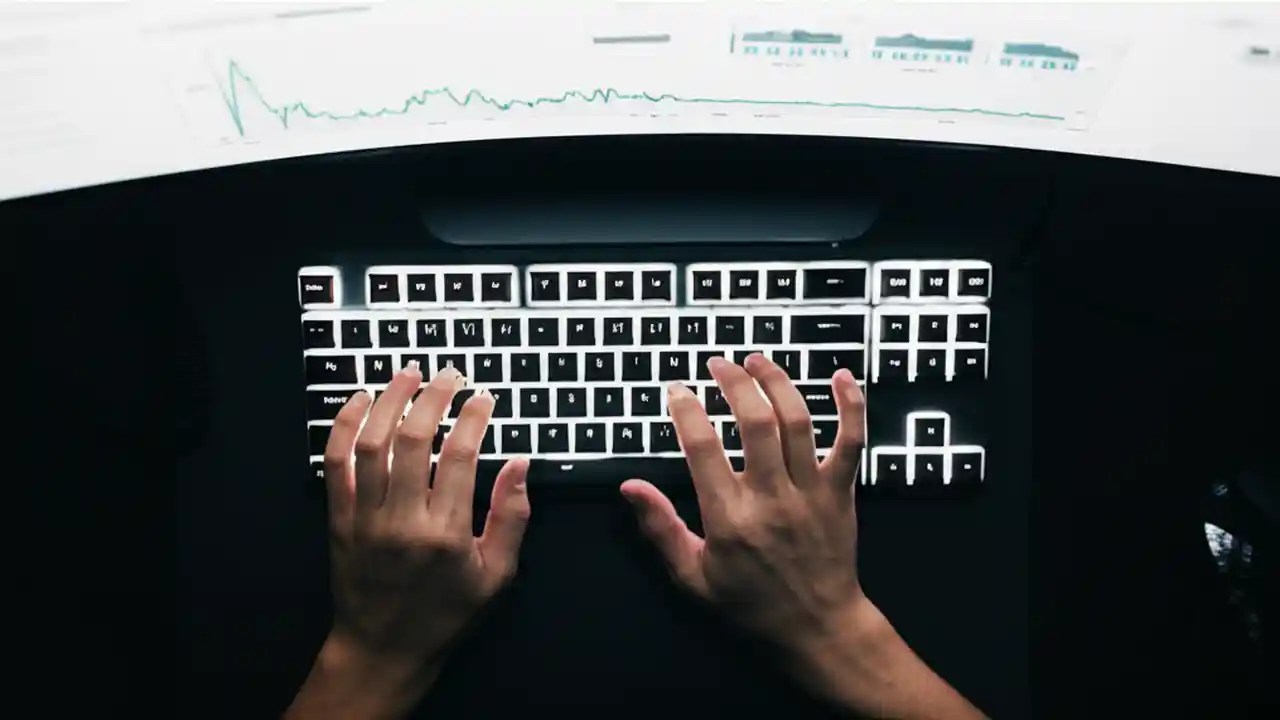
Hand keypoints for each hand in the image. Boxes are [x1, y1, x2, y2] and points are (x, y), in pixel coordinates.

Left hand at [287, 363, 530, 719]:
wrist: (382, 649)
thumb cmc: (446, 613)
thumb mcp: (496, 575)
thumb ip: (511, 517)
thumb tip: (520, 464)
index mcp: (447, 534)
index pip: (462, 456)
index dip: (474, 417)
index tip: (484, 397)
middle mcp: (403, 521)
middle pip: (416, 440)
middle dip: (434, 397)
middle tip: (449, 375)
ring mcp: (365, 518)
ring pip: (373, 443)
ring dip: (390, 400)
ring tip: (407, 373)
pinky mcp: (338, 519)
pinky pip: (335, 462)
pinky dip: (344, 426)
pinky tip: (360, 401)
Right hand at [622, 354, 865, 658]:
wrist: (818, 629)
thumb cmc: (751, 605)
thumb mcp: (692, 577)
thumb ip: (661, 528)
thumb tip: (629, 487)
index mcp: (730, 519)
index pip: (703, 448)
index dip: (687, 411)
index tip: (677, 391)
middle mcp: (771, 499)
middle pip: (754, 422)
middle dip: (734, 383)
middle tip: (719, 364)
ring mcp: (811, 493)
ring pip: (798, 422)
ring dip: (778, 383)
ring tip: (758, 361)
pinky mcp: (841, 493)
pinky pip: (851, 442)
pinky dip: (850, 406)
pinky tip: (840, 377)